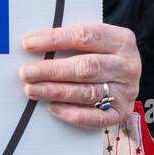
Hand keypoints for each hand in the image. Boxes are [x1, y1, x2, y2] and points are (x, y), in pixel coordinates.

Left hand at [19, 23, 140, 128]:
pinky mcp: (121, 112)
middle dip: (53, 70)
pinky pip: (96, 118)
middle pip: (88, 67)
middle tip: (27, 73)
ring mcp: (126, 90)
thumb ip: (71, 43)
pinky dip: (73, 114)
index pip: (86, 36)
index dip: (55, 40)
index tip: (28, 44)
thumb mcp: (95, 42)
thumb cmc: (101, 55)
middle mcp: (127, 66)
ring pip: (89, 92)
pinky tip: (53, 108)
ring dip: (56, 92)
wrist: (126, 76)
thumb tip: (33, 48)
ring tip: (32, 90)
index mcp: (121, 40)